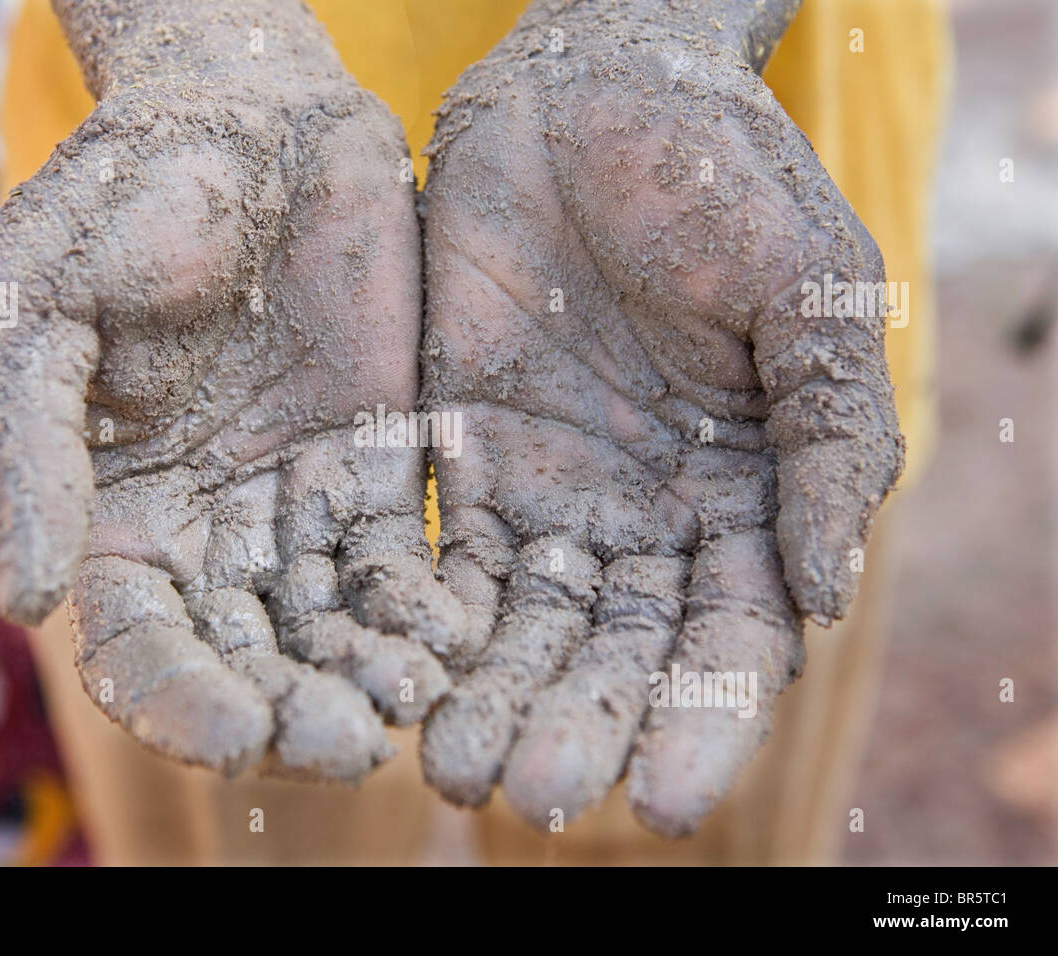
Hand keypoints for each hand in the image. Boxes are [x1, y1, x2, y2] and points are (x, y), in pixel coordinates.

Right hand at [0, 0, 461, 780]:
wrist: (247, 115)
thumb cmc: (118, 196)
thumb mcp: (37, 306)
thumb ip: (30, 449)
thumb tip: (28, 604)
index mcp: (112, 513)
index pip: (140, 643)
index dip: (181, 700)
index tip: (238, 735)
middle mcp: (209, 531)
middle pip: (249, 654)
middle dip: (294, 706)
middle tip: (352, 742)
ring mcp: (300, 502)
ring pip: (334, 620)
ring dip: (369, 671)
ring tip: (414, 702)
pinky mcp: (382, 465)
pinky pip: (406, 554)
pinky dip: (429, 604)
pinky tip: (460, 639)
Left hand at [418, 0, 902, 832]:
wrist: (596, 92)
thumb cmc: (726, 177)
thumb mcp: (810, 294)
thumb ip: (832, 438)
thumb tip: (827, 595)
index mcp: (750, 497)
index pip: (732, 638)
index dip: (704, 720)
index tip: (669, 801)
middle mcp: (649, 519)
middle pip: (616, 652)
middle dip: (580, 724)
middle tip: (537, 798)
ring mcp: (555, 494)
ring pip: (524, 626)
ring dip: (492, 697)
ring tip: (453, 773)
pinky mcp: (466, 458)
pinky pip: (443, 553)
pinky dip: (423, 618)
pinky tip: (397, 675)